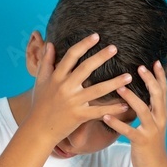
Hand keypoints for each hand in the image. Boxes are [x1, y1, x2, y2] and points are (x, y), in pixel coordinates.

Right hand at [22, 33, 133, 147]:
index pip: (71, 56)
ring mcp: (73, 102)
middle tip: (115, 48)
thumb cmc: (39, 104)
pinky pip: (99, 111)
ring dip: (115, 83)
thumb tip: (50, 43)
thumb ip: (46, 62)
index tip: (96, 36)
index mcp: (56, 77)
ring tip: (129, 76)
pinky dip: (112, 109)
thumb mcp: (40, 81)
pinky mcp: (79, 116)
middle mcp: (65, 87)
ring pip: (97, 90)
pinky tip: (125, 104)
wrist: (38, 130)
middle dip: (101, 57)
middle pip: (86, 68)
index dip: (84, 44)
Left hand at [102, 59, 166, 166]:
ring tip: (119, 87)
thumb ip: (149, 111)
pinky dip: (117, 123)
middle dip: (149, 80)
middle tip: (139, 67)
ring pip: (143, 110)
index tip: (154, 61)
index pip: (163, 91)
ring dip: (131, 98)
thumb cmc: (151, 145)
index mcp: (162, 114)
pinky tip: (106, 116)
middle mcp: (160, 120)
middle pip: (157, 96)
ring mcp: (152, 131)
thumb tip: (142, 96)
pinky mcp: (141, 142)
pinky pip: (128, 131)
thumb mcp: (153, 125)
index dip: (160, 76)